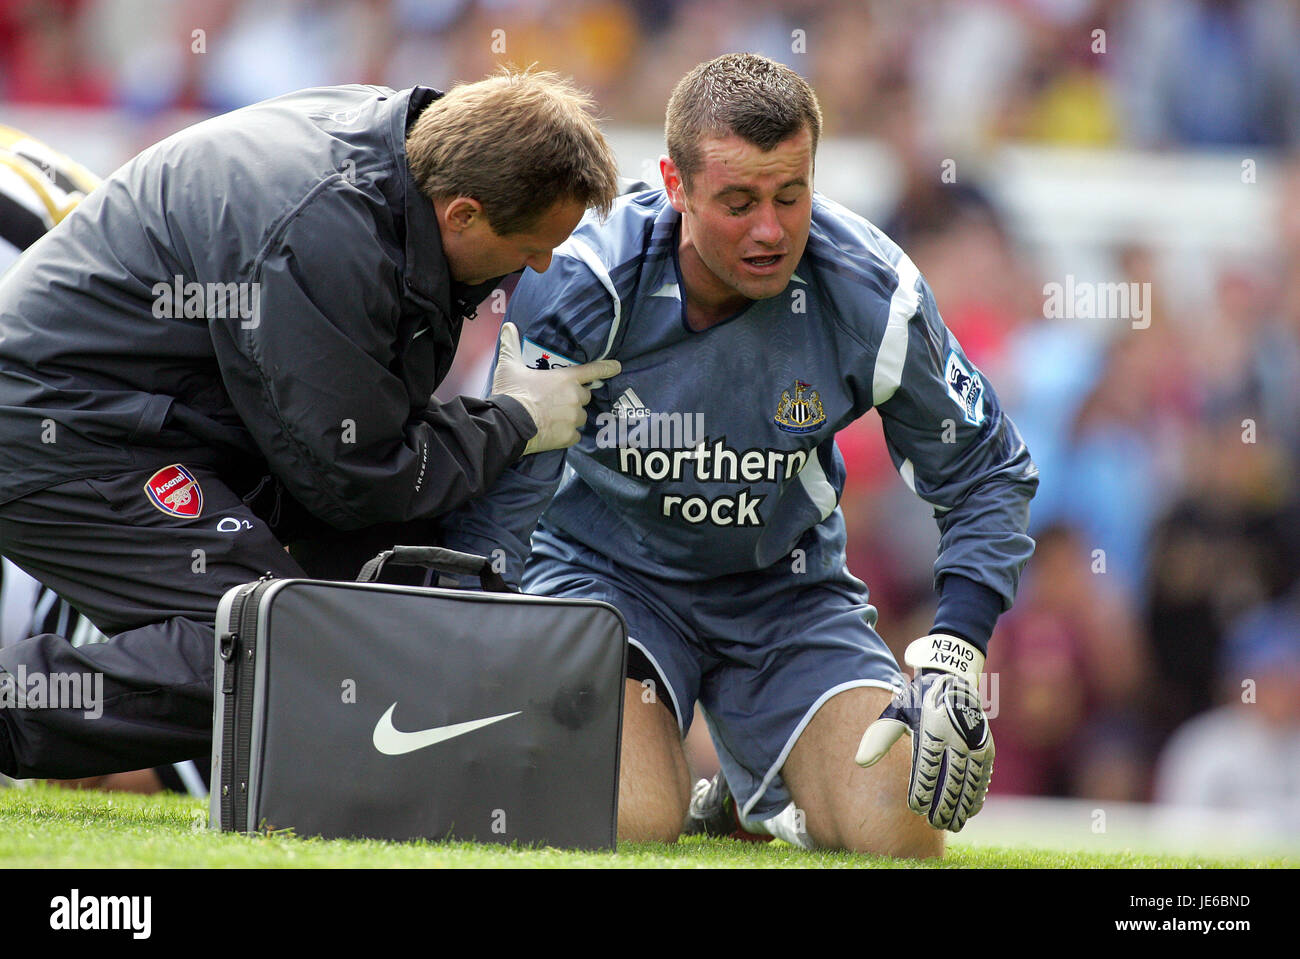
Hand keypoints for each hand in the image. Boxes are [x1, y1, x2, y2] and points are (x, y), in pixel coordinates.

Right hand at [490, 323, 620, 454]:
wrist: (508, 425)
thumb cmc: (511, 393)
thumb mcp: (509, 366)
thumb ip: (511, 345)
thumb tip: (508, 326)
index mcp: (566, 378)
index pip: (593, 370)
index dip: (606, 368)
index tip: (617, 367)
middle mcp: (575, 397)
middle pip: (584, 396)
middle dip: (574, 398)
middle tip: (555, 401)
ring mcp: (574, 417)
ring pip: (580, 416)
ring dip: (571, 417)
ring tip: (552, 418)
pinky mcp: (569, 436)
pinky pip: (575, 435)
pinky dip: (566, 434)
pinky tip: (553, 432)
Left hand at [855, 634, 992, 831]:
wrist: (952, 681)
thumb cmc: (917, 702)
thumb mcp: (896, 713)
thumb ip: (878, 738)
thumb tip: (859, 762)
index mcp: (932, 728)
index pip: (927, 767)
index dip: (923, 790)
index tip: (915, 808)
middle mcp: (956, 736)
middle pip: (951, 779)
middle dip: (944, 805)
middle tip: (934, 824)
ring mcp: (974, 741)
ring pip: (970, 781)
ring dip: (962, 805)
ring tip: (952, 825)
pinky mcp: (986, 745)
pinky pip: (983, 775)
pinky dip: (978, 794)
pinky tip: (970, 811)